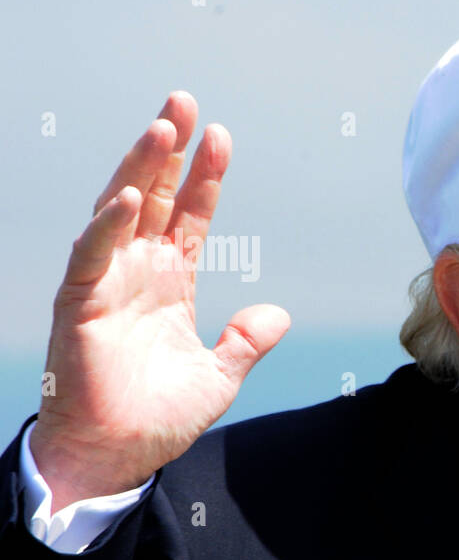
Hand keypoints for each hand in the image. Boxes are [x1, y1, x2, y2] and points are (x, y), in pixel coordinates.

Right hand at [30, 91, 290, 512]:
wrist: (115, 458)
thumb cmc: (157, 417)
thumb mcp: (219, 375)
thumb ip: (246, 341)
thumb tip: (278, 313)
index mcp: (169, 283)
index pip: (189, 217)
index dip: (204, 178)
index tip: (222, 136)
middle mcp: (136, 274)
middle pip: (154, 197)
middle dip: (168, 149)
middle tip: (184, 100)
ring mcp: (105, 285)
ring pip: (121, 212)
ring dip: (140, 169)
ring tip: (162, 126)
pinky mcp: (79, 306)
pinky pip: (93, 257)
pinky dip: (110, 226)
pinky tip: (130, 196)